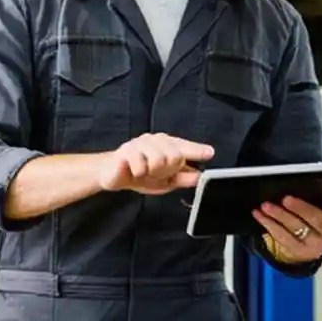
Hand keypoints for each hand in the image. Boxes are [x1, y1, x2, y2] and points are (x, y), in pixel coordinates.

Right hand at [97, 133, 214, 194]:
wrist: (112, 174)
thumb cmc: (140, 174)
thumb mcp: (165, 181)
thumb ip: (182, 178)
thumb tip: (198, 176)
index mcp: (166, 145)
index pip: (185, 147)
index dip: (197, 150)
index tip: (209, 153)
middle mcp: (155, 140)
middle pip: (174, 156)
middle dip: (166, 170)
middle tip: (155, 173)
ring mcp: (140, 143)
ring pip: (157, 160)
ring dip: (151, 172)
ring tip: (144, 172)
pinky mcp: (126, 151)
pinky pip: (140, 166)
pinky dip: (138, 173)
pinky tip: (133, 170)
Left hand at [253, 186, 321, 262]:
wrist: (315, 240)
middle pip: (320, 222)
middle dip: (302, 209)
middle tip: (286, 198)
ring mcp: (317, 246)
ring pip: (297, 229)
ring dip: (280, 216)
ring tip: (266, 205)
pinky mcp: (299, 252)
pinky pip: (282, 238)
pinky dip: (269, 224)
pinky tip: (259, 214)